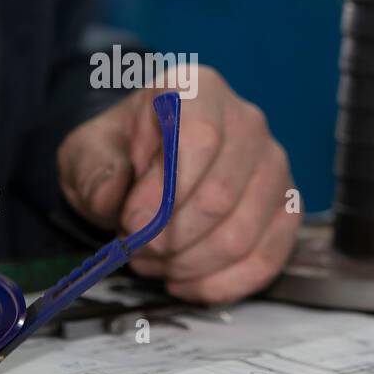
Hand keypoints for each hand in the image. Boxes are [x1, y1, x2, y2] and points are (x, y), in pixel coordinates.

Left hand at [58, 67, 297, 303]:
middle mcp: (246, 121)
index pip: (198, 139)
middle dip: (170, 238)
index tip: (132, 223)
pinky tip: (186, 282)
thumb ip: (96, 172)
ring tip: (155, 262)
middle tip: (136, 249)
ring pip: (240, 235)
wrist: (141, 168)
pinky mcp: (286, 207)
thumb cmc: (118, 155)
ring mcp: (273, 165)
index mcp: (197, 89)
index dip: (165, 191)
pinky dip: (220, 283)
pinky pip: (265, 259)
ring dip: (188, 263)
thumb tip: (115, 196)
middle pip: (220, 195)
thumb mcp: (87, 154)